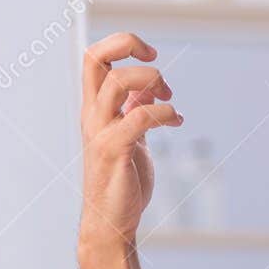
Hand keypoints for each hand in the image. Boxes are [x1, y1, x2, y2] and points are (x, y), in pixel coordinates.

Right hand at [79, 32, 181, 250]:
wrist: (111, 223)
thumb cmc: (121, 182)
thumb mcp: (131, 137)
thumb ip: (135, 110)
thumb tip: (150, 88)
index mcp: (95, 108)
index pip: (94, 57)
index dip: (123, 44)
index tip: (151, 57)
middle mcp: (93, 115)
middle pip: (94, 58)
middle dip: (127, 44)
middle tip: (155, 60)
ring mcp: (101, 132)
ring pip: (117, 83)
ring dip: (151, 80)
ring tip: (169, 98)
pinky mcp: (115, 151)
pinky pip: (140, 117)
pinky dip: (164, 112)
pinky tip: (175, 121)